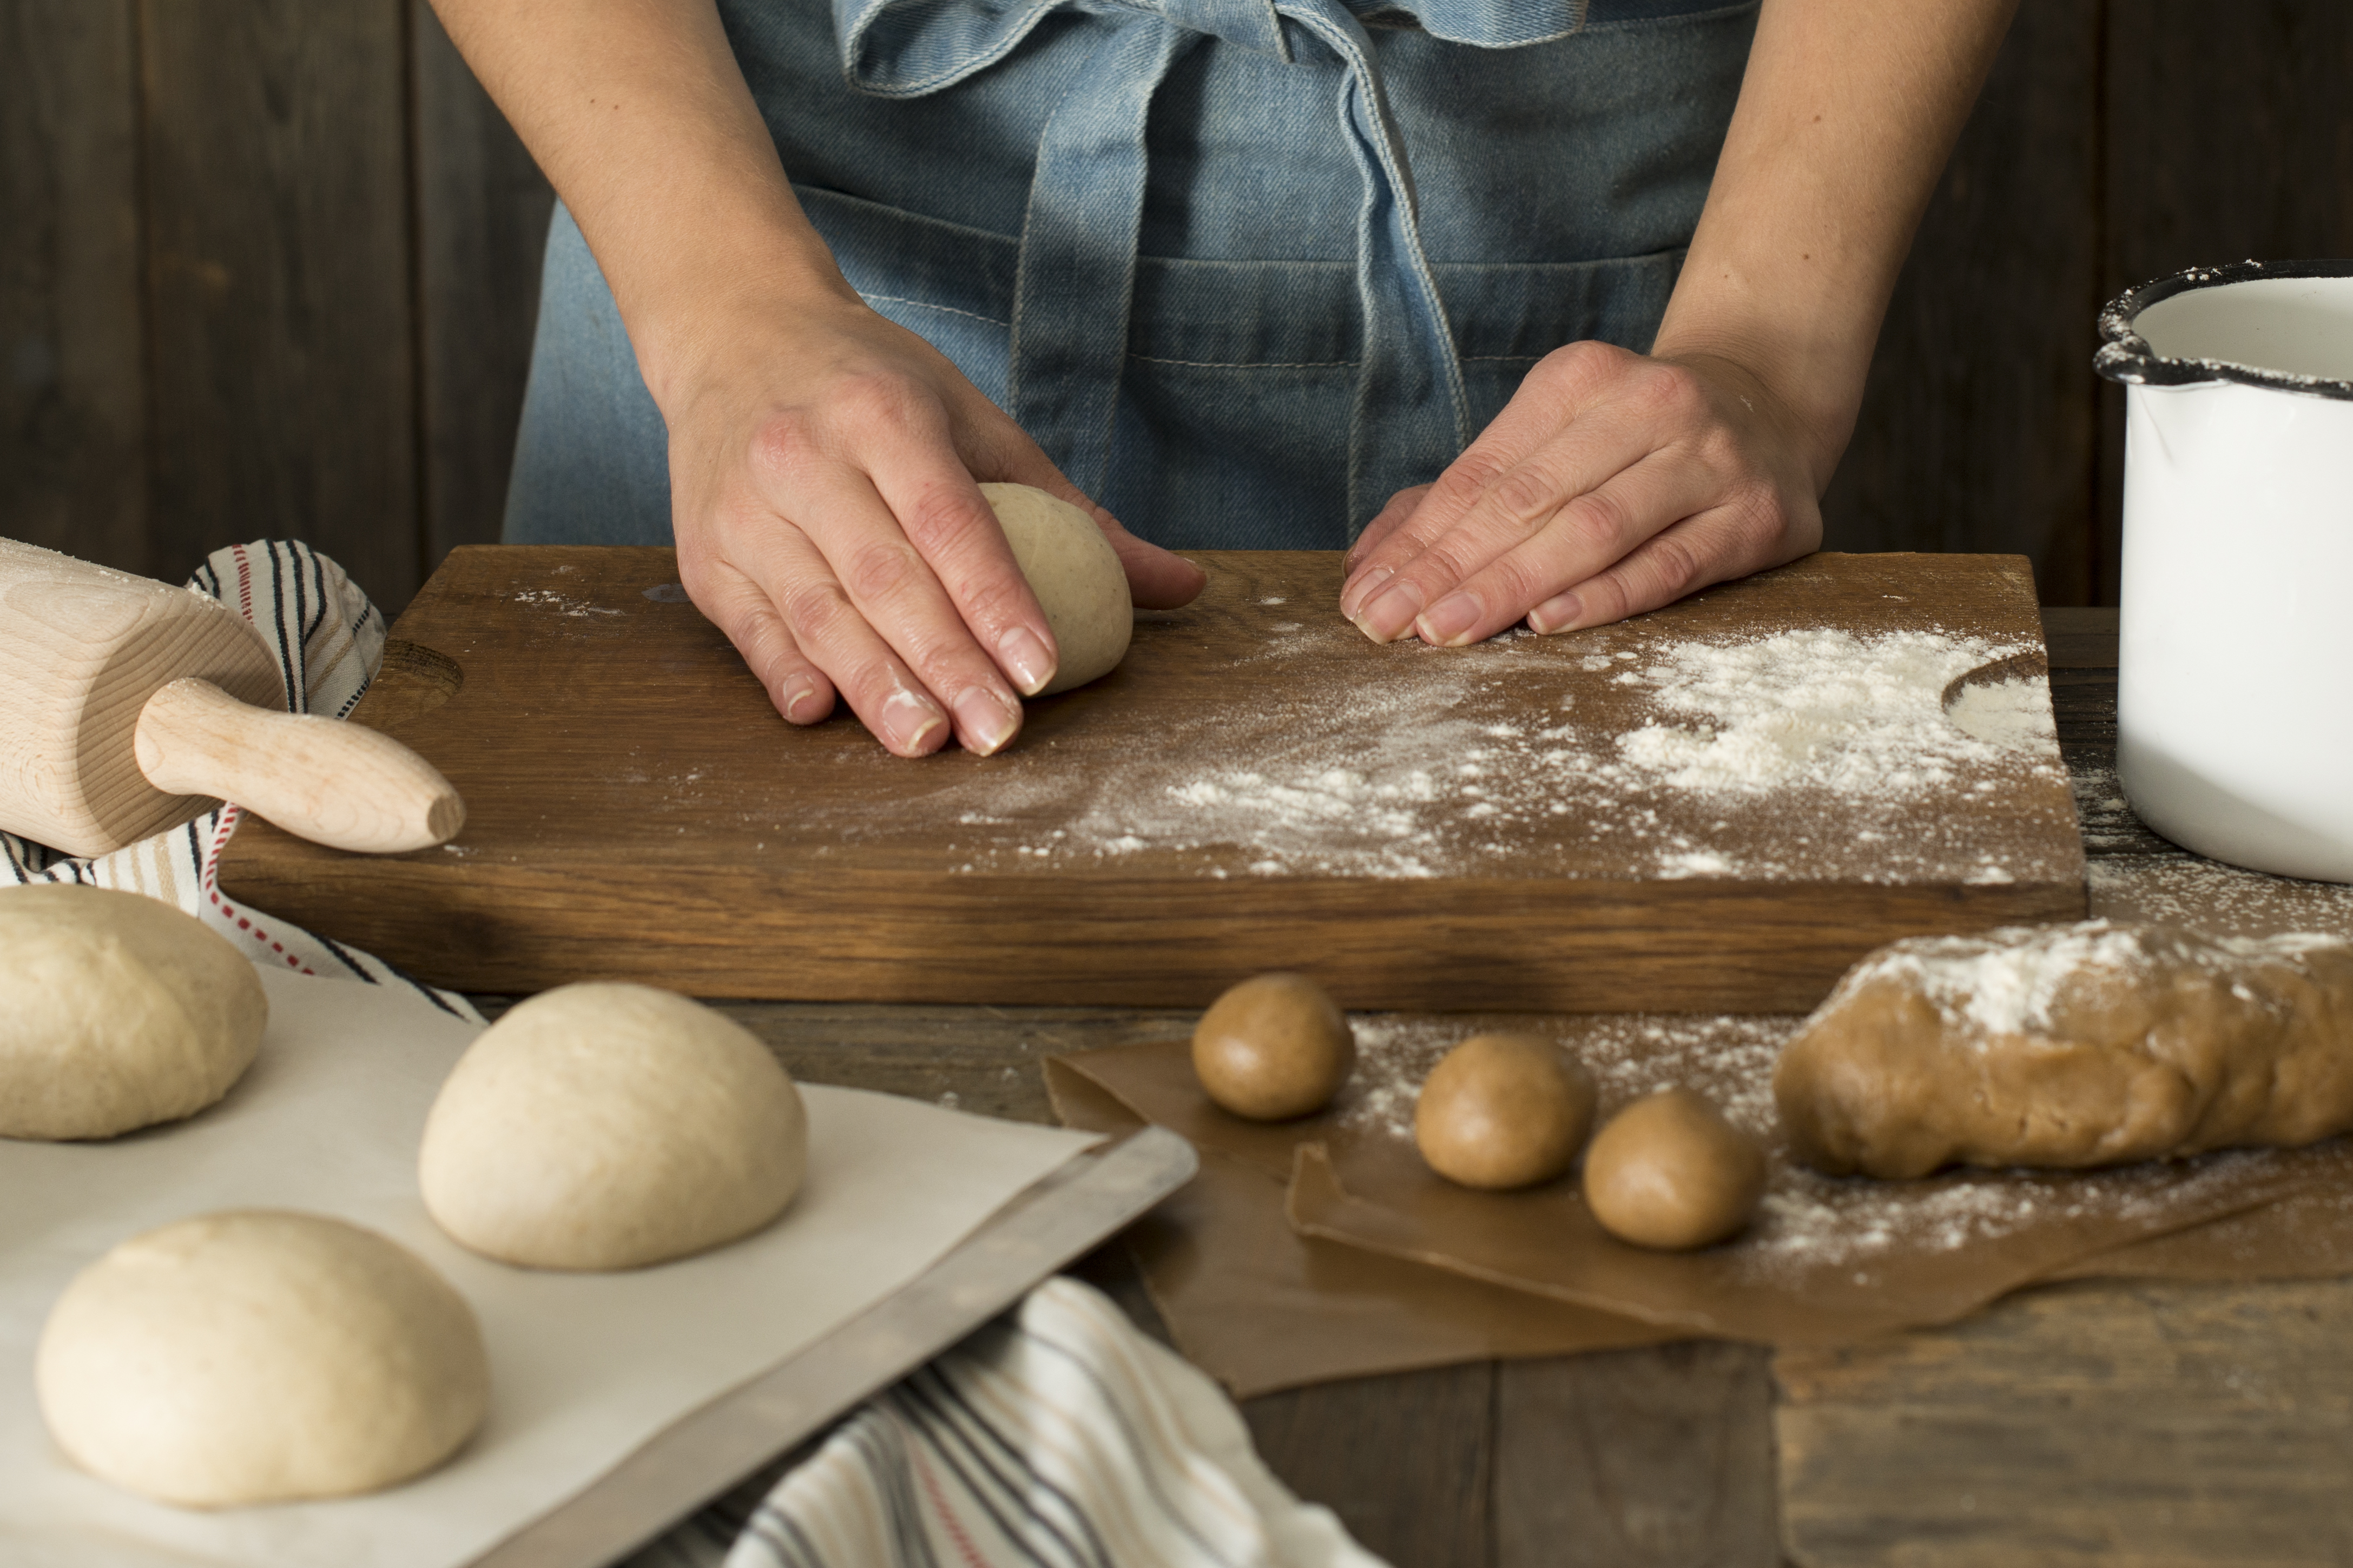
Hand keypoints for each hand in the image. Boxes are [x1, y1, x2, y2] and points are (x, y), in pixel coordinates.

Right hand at [668, 292, 1204, 755]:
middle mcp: (805, 457)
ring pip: (815, 611)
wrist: (735, 333)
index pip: (948, 518)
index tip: (1040, 666)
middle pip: (885, 577)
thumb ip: (1071, 512)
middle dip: (946, 662)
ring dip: (872, 684)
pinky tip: (822, 715)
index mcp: (884, 415)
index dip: (996, 596)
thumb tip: (1183, 587)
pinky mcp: (704, 555)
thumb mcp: (974, 421)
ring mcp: (745, 508)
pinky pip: (750, 628)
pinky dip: (784, 674)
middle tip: (996, 732)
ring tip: (925, 741)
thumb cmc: (873, 389)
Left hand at [1336, 343, 1823, 644]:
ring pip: (1595, 530)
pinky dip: (1606, 597)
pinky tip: (1549, 623)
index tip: (1366, 598)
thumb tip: (1366, 568)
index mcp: (1581, 380)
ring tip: (1449, 632)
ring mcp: (1709, 461)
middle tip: (1391, 625)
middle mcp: (1650, 406)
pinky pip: (1669, 566)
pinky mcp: (1756, 517)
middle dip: (1451, 569)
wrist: (1772, 411)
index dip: (1421, 540)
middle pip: (1529, 500)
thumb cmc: (1632, 444)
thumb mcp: (1551, 441)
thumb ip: (1458, 500)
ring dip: (1513, 586)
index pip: (1484, 472)